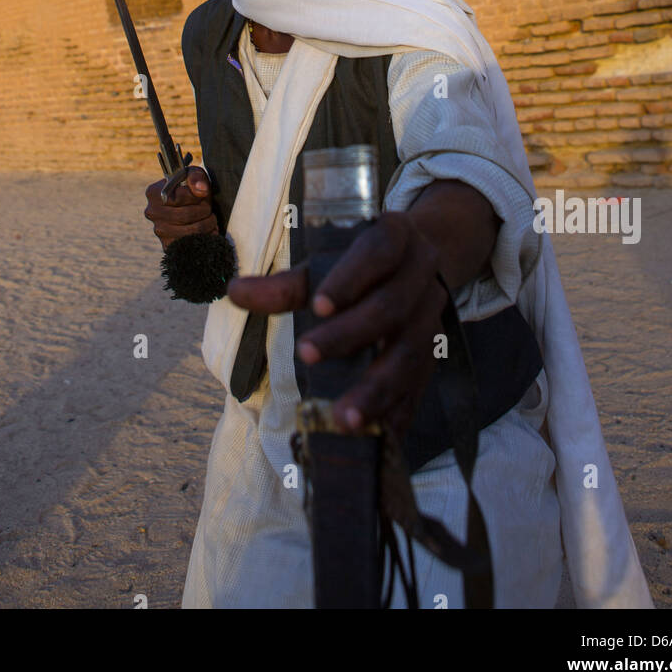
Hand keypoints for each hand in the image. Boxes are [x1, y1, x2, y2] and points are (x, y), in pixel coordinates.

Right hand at [143, 167, 218, 248]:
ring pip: (192, 230)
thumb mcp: (193, 174)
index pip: (182, 196)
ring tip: (211, 218)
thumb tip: (201, 191)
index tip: (203, 194)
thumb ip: (196, 177)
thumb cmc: (190, 187)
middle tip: (209, 207)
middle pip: (187, 214)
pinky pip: (191, 243)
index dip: (198, 196)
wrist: (186, 206)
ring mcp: (159, 230)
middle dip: (205, 210)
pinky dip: (205, 236)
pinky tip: (208, 230)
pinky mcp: (168, 244)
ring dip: (208, 223)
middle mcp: (152, 212)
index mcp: (154, 193)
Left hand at [227, 212, 447, 439]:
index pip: (377, 252)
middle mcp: (422, 273)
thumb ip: (287, 283)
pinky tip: (376, 435)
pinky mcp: (435, 351)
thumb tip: (236, 293)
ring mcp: (433, 314)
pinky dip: (397, 411)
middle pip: (391, 306)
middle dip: (349, 334)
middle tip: (306, 355)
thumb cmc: (361, 259)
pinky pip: (420, 385)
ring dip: (377, 388)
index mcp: (396, 236)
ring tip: (344, 419)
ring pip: (412, 352)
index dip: (349, 279)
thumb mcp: (328, 259)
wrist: (420, 260)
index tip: (317, 306)